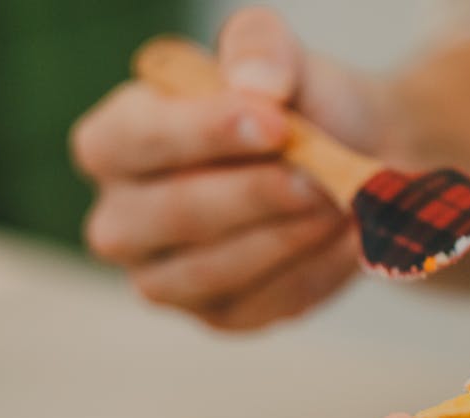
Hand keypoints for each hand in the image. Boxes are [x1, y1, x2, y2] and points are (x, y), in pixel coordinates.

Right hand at [72, 8, 377, 329]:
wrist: (355, 160)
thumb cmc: (296, 106)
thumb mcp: (279, 56)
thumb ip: (259, 49)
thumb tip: (257, 87)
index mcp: (114, 141)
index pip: (132, 142)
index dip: (202, 134)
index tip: (276, 125)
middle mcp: (122, 218)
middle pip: (172, 215)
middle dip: (255, 194)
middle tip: (319, 176)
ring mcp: (165, 277)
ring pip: (213, 271)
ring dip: (287, 235)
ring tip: (339, 202)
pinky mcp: (221, 316)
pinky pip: (263, 304)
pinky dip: (314, 269)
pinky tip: (347, 236)